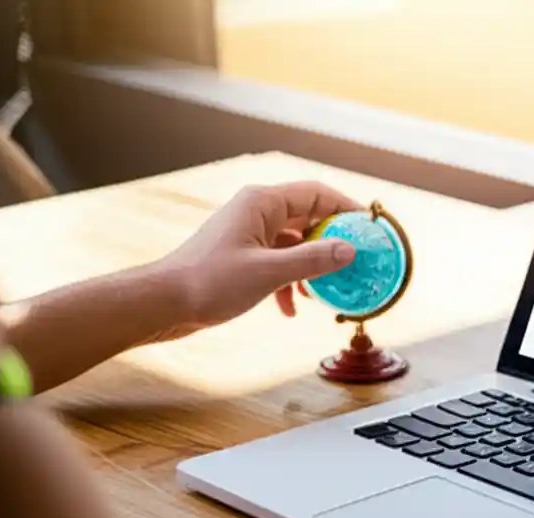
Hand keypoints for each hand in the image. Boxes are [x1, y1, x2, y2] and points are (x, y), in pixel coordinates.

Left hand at [154, 182, 361, 338]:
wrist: (163, 303)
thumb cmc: (208, 282)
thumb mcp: (268, 272)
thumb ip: (312, 260)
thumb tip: (349, 250)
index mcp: (262, 203)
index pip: (317, 194)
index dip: (347, 208)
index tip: (370, 228)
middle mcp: (257, 212)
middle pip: (309, 218)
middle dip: (333, 242)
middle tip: (357, 262)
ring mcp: (249, 233)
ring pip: (295, 243)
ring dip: (312, 267)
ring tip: (323, 292)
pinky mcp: (242, 256)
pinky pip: (279, 261)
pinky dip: (290, 282)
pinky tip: (290, 308)